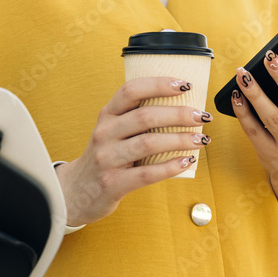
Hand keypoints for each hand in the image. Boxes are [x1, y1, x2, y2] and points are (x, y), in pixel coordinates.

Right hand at [56, 77, 211, 225]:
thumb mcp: (111, 132)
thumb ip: (134, 119)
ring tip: (200, 139)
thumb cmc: (104, 158)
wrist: (75, 192)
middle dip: (179, 114)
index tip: (185, 84)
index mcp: (106, 116)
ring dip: (180, 140)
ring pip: (148, 143)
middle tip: (202, 116)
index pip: (131, 90)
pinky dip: (170, 167)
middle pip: (145, 116)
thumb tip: (181, 108)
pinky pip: (147, 174)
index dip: (159, 84)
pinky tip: (186, 161)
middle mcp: (104, 133)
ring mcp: (107, 159)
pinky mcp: (113, 183)